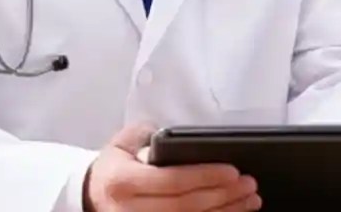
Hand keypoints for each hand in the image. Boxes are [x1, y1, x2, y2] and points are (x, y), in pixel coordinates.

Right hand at [84, 125, 261, 211]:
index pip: (172, 181)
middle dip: (223, 196)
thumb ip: (148, 136)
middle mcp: (129, 210)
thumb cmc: (113, 167)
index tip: (233, 171)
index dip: (205, 177)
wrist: (90, 196)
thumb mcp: (123, 144)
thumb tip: (180, 138)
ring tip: (249, 200)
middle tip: (249, 184)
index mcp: (123, 181)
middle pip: (185, 207)